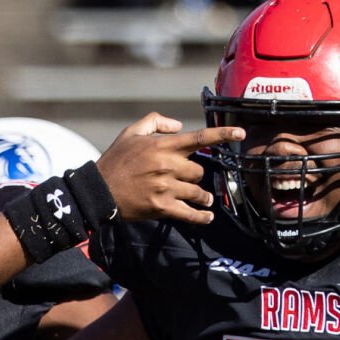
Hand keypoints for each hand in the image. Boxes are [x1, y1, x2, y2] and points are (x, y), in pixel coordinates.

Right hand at [94, 113, 242, 225]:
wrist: (98, 190)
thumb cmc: (115, 160)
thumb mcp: (130, 132)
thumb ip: (155, 122)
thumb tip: (179, 126)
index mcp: (163, 146)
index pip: (199, 138)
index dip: (222, 135)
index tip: (240, 134)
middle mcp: (167, 166)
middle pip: (199, 171)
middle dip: (195, 174)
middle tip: (188, 179)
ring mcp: (165, 188)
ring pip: (198, 192)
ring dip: (202, 196)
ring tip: (203, 198)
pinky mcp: (161, 207)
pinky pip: (189, 213)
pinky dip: (200, 216)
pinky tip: (207, 217)